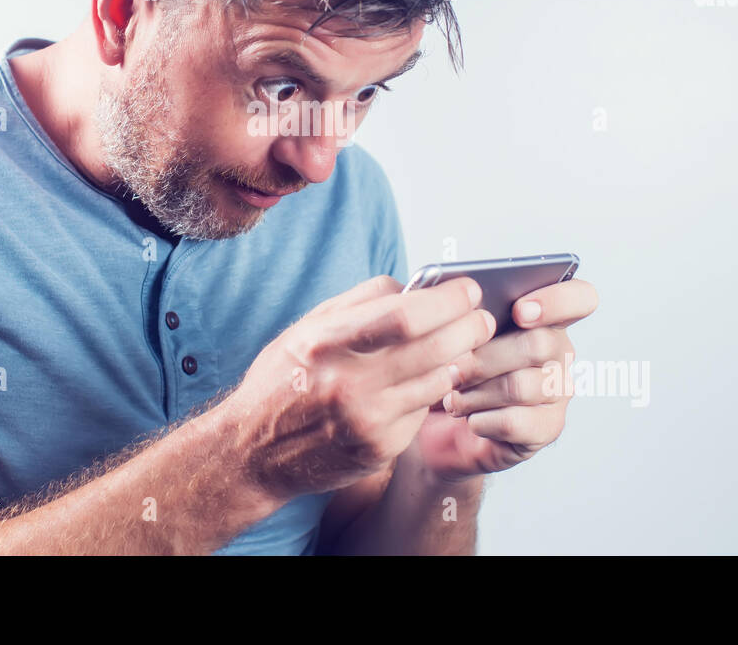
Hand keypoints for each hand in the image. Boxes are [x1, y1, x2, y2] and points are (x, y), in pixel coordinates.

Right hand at [224, 274, 494, 502]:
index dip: (446, 299)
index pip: (403, 315)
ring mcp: (365, 421)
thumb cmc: (284, 379)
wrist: (253, 452)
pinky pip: (422, 412)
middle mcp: (346, 383)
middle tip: (483, 317)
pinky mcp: (378, 449)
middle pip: (432, 348)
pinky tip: (435, 379)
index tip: (467, 288)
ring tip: (467, 344)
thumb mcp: (308, 329)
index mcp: (325, 343)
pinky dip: (435, 392)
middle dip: (469, 327)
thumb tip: (413, 286)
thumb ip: (360, 302)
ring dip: (461, 359)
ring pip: (437, 382)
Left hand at [411, 278, 598, 481]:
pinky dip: (482, 420)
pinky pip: (515, 422)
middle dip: (484, 359)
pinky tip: (469, 418)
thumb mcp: (454, 331)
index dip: (557, 301)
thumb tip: (460, 307)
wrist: (442, 426)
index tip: (520, 311)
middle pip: (539, 345)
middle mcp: (560, 352)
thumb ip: (465, 312)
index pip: (580, 298)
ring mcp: (559, 391)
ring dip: (476, 393)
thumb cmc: (452, 366)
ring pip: (521, 386)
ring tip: (452, 398)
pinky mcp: (548, 428)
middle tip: (452, 369)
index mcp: (545, 315)